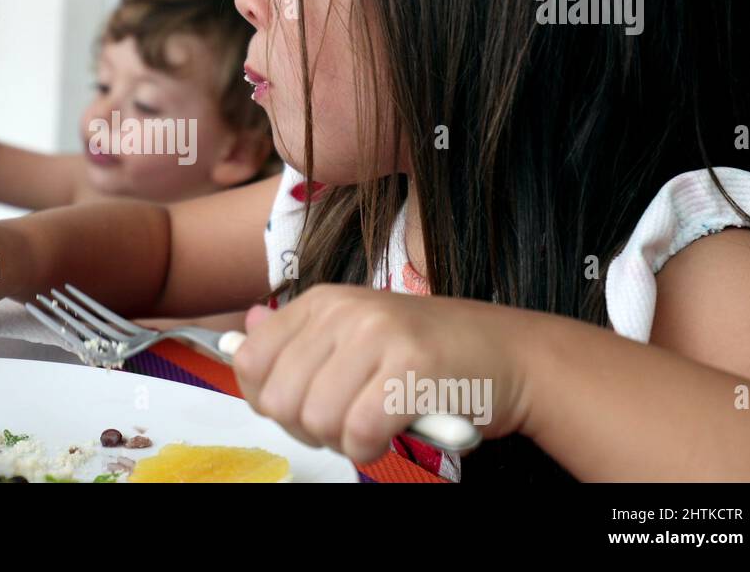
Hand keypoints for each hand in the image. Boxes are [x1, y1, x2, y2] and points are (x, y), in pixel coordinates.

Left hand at [232, 284, 532, 462]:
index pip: (250, 360)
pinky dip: (372, 447)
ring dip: (343, 439)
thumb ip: (298, 340)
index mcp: (322, 301)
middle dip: (307, 427)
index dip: (270, 399)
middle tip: (347, 419)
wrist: (510, 353)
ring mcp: (379, 335)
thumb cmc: (427, 355)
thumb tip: (239, 336)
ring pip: (315, 421)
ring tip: (375, 421)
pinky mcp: (412, 368)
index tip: (307, 403)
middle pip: (279, 399)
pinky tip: (392, 431)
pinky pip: (358, 433)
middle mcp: (345, 310)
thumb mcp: (355, 334)